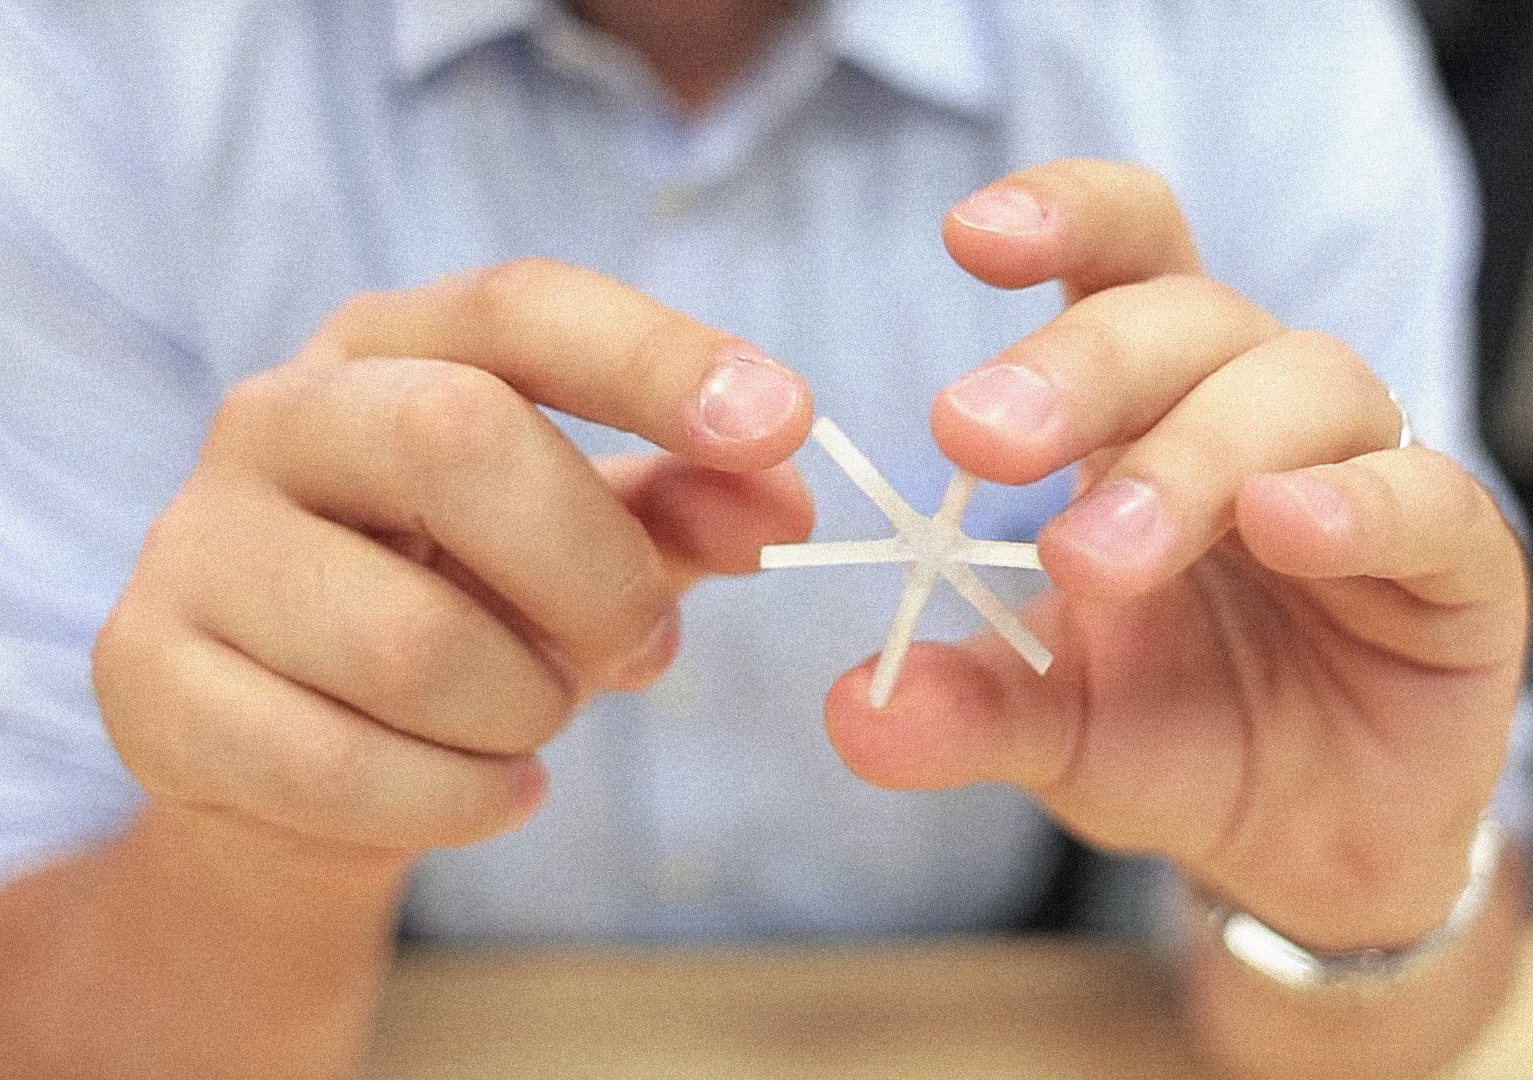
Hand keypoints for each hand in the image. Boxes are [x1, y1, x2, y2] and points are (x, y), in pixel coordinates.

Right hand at [94, 260, 813, 858]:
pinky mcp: (147, 677)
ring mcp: (193, 542)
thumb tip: (785, 501)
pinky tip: (489, 789)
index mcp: (394, 347)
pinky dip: (458, 799)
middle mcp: (278, 415)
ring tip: (532, 720)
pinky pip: (340, 764)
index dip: (657, 358)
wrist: (291, 757)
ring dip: (525, 709)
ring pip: (411, 640)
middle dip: (595, 571)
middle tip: (645, 647)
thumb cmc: (462, 612)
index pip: (522, 307)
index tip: (782, 423)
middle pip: (460, 441)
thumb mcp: (582, 547)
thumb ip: (682, 510)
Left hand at [821, 161, 1528, 950]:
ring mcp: (1368, 468)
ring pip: (1299, 388)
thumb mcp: (1056, 729)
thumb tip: (852, 712)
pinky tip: (1288, 527)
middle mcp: (1259, 408)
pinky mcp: (1462, 559)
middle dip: (1079, 366)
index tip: (970, 235)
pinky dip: (1355, 503)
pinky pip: (1425, 496)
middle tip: (975, 439)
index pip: (1121, 261)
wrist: (1311, 842)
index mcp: (1152, 407)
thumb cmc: (1184, 735)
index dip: (1061, 221)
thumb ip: (967, 708)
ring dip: (1193, 455)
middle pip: (1189, 316)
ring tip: (1102, 553)